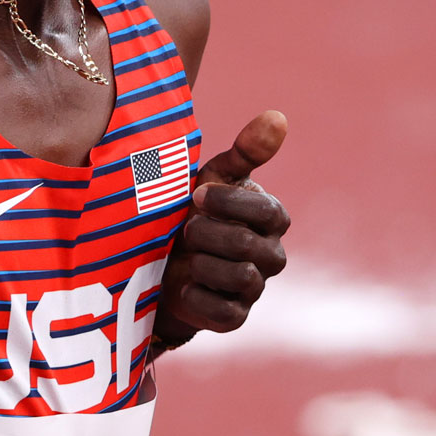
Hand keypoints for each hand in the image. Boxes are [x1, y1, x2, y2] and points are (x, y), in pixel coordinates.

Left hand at [157, 110, 288, 341]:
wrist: (157, 259)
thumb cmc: (190, 210)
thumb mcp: (212, 177)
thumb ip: (246, 151)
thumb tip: (278, 117)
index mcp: (273, 217)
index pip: (266, 211)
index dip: (228, 203)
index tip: (196, 195)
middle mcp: (274, 254)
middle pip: (246, 245)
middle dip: (206, 234)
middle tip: (185, 229)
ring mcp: (257, 289)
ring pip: (239, 277)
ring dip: (200, 263)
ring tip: (186, 255)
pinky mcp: (235, 318)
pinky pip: (223, 311)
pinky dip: (196, 296)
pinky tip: (184, 284)